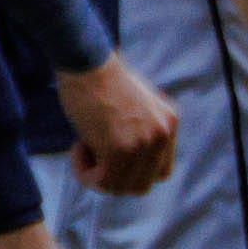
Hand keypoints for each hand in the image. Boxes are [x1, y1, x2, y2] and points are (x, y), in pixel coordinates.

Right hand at [56, 56, 177, 195]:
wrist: (87, 61)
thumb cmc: (101, 79)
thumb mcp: (136, 106)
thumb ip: (140, 131)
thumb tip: (124, 164)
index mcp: (170, 123)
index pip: (160, 171)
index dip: (133, 172)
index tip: (111, 157)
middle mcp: (163, 135)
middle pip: (142, 185)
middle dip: (114, 179)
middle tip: (94, 157)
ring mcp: (144, 144)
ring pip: (121, 187)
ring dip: (97, 177)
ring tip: (84, 148)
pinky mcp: (120, 149)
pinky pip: (102, 181)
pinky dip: (84, 172)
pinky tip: (78, 147)